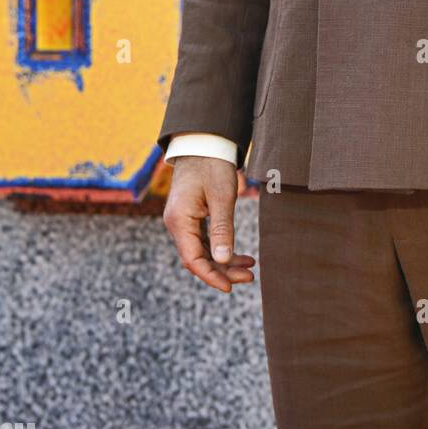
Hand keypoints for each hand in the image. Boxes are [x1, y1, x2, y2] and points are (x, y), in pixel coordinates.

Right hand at [162, 156, 255, 293]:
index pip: (194, 260)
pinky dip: (222, 248)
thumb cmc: (212, 165)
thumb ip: (222, 229)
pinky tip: (240, 254)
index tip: (231, 287)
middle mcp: (177, 224)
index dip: (212, 276)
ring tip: (250, 267)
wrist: (204, 141)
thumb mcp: (222, 197)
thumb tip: (223, 260)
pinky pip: (204, 240)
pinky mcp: (191, 216)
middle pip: (198, 258)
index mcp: (179, 221)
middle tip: (250, 277)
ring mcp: (183, 221)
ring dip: (225, 261)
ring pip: (203, 251)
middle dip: (223, 271)